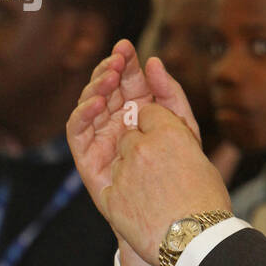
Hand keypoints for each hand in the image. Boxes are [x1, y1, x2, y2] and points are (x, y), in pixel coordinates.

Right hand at [67, 41, 200, 220]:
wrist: (179, 219)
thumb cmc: (187, 175)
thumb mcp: (183, 127)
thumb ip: (170, 94)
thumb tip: (153, 62)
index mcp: (143, 114)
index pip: (130, 81)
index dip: (127, 62)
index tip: (127, 46)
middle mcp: (120, 124)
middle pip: (108, 89)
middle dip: (110, 70)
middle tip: (116, 58)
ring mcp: (103, 140)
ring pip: (91, 106)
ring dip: (96, 87)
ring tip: (108, 77)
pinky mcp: (89, 160)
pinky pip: (79, 132)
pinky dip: (83, 114)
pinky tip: (96, 102)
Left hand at [101, 103, 230, 265]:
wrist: (197, 244)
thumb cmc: (208, 205)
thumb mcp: (202, 163)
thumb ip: (180, 144)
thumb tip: (171, 138)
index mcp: (170, 133)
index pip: (149, 112)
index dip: (155, 126)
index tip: (161, 140)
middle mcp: (142, 148)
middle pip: (129, 135)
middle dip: (139, 147)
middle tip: (156, 170)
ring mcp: (123, 173)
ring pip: (118, 161)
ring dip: (129, 170)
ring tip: (151, 194)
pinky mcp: (110, 197)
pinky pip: (111, 186)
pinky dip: (121, 195)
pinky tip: (140, 208)